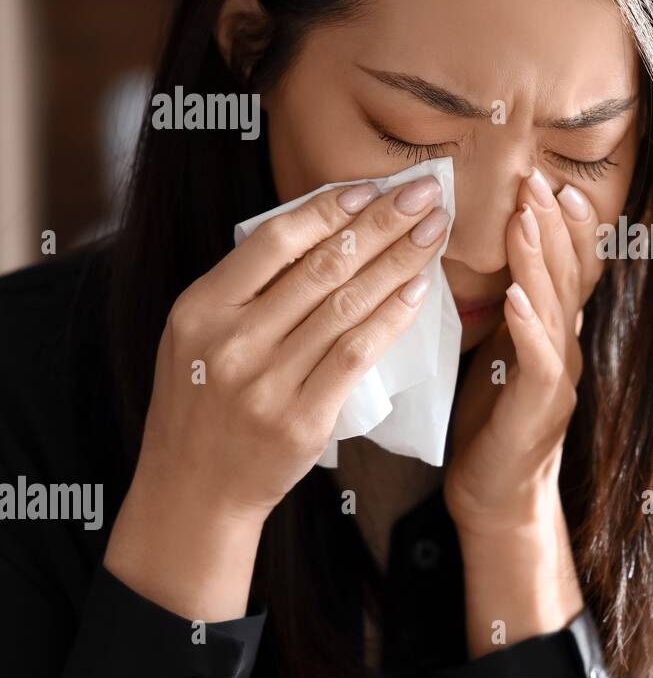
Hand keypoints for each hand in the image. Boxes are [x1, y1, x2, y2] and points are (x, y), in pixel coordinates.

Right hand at [107, 173, 450, 622]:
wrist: (195, 490)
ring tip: (434, 232)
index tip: (372, 187)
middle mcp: (232, 340)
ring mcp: (267, 381)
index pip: (274, 241)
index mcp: (201, 308)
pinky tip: (419, 289)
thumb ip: (247, 289)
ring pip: (348, 304)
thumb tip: (323, 228)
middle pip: (323, 265)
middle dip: (383, 222)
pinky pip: (358, 352)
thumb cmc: (206, 402)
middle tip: (425, 193)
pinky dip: (392, 316)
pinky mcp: (303, 418)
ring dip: (399, 260)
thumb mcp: (200, 336)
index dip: (328, 208)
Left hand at [443, 168, 602, 536]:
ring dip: (541, 260)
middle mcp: (566, 348)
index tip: (550, 180)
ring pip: (555, 309)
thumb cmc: (490, 423)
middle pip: (569, 276)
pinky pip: (538, 361)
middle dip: (554, 225)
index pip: (569, 267)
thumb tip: (493, 260)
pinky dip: (528, 326)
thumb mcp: (498, 353)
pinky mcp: (538, 410)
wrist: (496, 498)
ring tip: (525, 218)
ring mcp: (558, 380)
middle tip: (537, 179)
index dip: (565, 225)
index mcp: (554, 333)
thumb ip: (508, 311)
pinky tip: (515, 296)